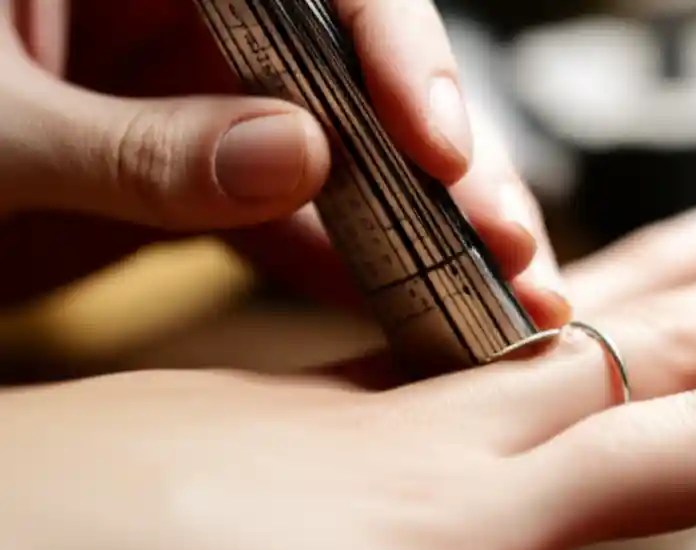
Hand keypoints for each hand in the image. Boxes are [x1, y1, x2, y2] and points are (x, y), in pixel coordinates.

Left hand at [0, 0, 566, 325]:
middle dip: (442, 160)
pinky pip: (294, 228)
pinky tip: (416, 320)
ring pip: (342, 159)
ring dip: (425, 234)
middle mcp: (178, 19)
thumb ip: (131, 146)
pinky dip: (356, 279)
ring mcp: (189, 105)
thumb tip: (294, 158)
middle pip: (349, 70)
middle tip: (511, 242)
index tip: (439, 144)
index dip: (394, 50)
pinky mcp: (188, 185)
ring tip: (500, 297)